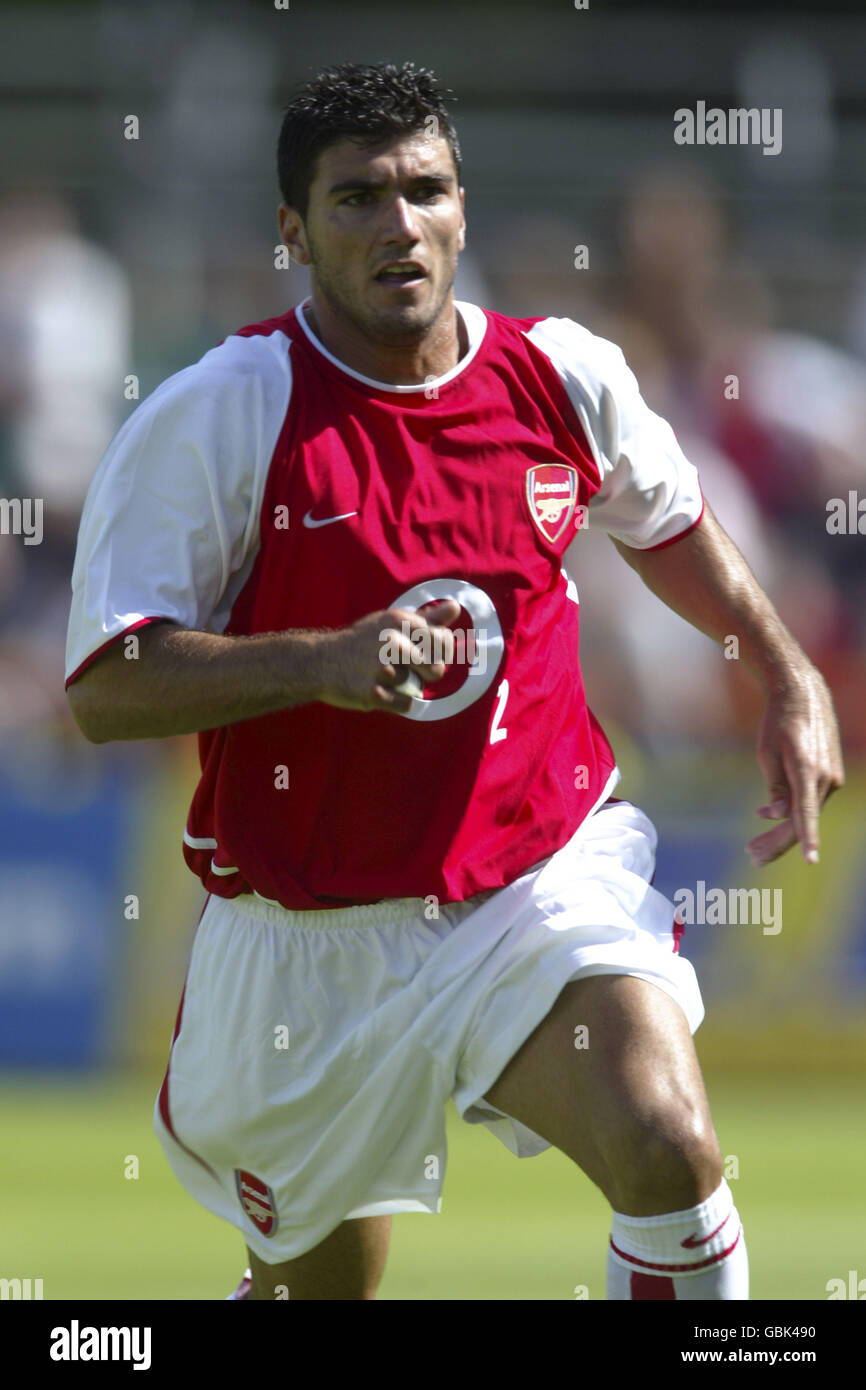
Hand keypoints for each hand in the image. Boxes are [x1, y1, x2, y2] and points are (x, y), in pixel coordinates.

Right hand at [316, 598, 459, 713]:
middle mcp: (392, 641)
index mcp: (400, 621)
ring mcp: (381, 668)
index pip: (444, 641)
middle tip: (404, 668)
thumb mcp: (392, 623)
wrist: (319, 661)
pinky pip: (405, 704)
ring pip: (418, 686)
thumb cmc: (363, 642)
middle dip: (426, 673)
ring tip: (386, 677)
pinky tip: (379, 690)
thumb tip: (456, 608)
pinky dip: (396, 702)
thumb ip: (427, 618)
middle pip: (437, 668)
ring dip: (406, 686)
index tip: (423, 653)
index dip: (439, 652)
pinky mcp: (372, 693)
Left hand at [746, 665, 843, 865]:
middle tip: (751, 856)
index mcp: (808, 771)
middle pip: (802, 821)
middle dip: (777, 842)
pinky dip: (790, 813)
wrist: (803, 696)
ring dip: (780, 830)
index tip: (812, 862)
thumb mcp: (767, 752)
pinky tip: (765, 816)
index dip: (809, 840)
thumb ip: (775, 786)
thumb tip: (779, 816)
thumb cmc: (779, 722)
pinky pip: (809, 802)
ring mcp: (831, 778)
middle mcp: (826, 778)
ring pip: (806, 814)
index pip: (809, 813)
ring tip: (753, 846)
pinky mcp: (829, 776)